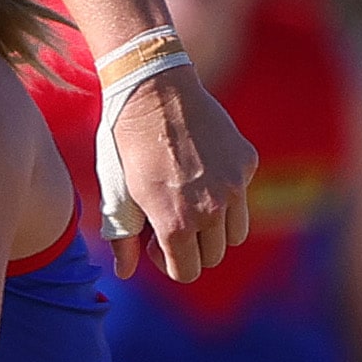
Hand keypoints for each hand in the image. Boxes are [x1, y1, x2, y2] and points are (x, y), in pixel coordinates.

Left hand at [105, 72, 255, 284]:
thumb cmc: (127, 144)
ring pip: (235, 233)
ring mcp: (233, 185)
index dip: (169, 263)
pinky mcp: (245, 162)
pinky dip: (226, 193)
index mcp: (176, 223)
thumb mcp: (116, 194)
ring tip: (191, 202)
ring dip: (215, 227)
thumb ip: (122, 237)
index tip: (156, 242)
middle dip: (193, 247)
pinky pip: (242, 196)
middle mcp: (211, 209)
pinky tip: (201, 169)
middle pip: (213, 256)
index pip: (187, 272)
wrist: (153, 89)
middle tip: (172, 220)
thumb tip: (124, 271)